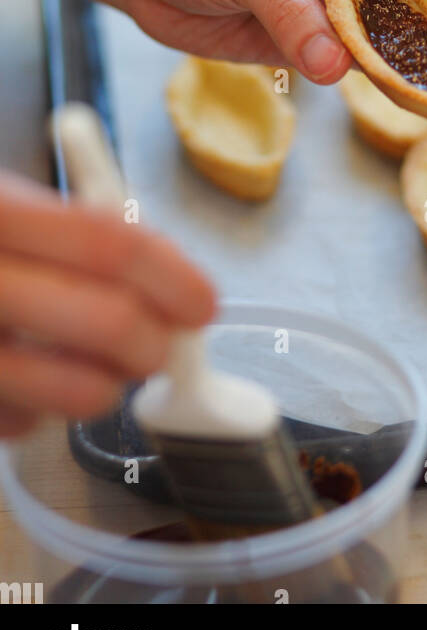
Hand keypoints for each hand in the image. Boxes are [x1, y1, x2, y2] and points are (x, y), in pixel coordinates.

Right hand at [0, 172, 215, 437]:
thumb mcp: (0, 205)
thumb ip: (76, 232)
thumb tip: (165, 278)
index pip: (109, 242)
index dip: (171, 275)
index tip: (202, 304)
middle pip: (104, 321)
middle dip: (153, 345)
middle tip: (161, 350)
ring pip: (63, 394)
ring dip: (102, 389)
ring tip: (102, 374)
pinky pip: (9, 424)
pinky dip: (34, 414)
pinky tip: (25, 386)